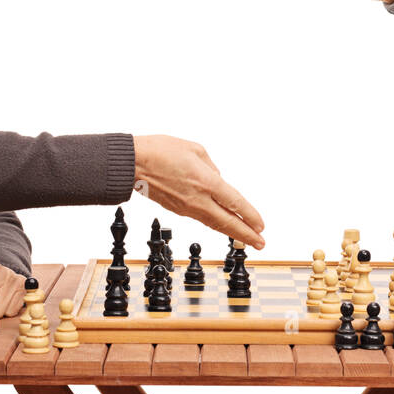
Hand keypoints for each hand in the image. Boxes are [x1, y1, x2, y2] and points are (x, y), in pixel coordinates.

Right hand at [132, 135, 265, 248]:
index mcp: (206, 182)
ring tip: (247, 239)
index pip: (235, 203)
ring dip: (232, 232)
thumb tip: (217, 180)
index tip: (261, 225)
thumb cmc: (160, 151)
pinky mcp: (177, 209)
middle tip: (261, 243)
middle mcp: (198, 200)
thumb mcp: (194, 149)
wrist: (132, 164)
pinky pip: (202, 219)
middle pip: (227, 222)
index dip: (250, 216)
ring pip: (215, 224)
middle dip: (246, 234)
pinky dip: (216, 224)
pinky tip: (223, 224)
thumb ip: (211, 167)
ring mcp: (187, 207)